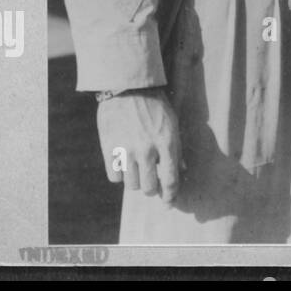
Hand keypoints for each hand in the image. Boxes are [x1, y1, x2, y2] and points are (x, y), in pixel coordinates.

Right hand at [97, 89, 181, 203]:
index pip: (170, 180)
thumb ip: (176, 149)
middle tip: (151, 181)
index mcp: (167, 143)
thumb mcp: (173, 124)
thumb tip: (181, 171)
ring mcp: (126, 151)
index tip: (169, 202)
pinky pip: (114, 177)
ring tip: (137, 171)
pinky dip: (119, 175)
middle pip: (149, 188)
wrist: (128, 88)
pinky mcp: (109, 150)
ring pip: (131, 186)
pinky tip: (123, 165)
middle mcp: (147, 150)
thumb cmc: (155, 105)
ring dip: (135, 182)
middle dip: (152, 188)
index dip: (170, 195)